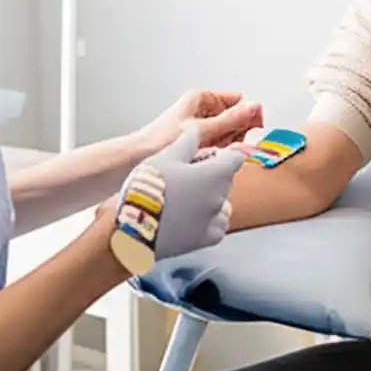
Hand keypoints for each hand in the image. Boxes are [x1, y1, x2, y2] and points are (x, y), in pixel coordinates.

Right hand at [108, 125, 244, 273]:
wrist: (134, 227)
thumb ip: (185, 143)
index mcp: (216, 173)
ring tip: (187, 199)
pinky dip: (209, 222)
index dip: (222, 156)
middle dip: (213, 176)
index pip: (235, 159)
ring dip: (211, 200)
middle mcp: (220, 197)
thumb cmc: (150, 188)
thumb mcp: (165, 157)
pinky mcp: (205, 240)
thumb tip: (195, 131)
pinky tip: (191, 218)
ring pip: (223, 205)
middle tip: (187, 176)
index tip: (206, 157)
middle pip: (227, 181)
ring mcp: (214, 220)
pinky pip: (216, 227)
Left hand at [137, 90, 262, 153]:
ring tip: (211, 150)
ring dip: (226, 143)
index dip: (248, 114)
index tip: (252, 128)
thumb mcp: (201, 130)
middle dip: (236, 132)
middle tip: (224, 142)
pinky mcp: (197, 139)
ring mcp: (200, 124)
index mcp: (202, 97)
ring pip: (228, 132)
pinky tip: (207, 156)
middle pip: (235, 117)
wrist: (136, 159)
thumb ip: (231, 120)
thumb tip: (254, 108)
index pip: (238, 99)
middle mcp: (202, 108)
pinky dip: (217, 150)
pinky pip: (218, 143)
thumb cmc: (159, 141)